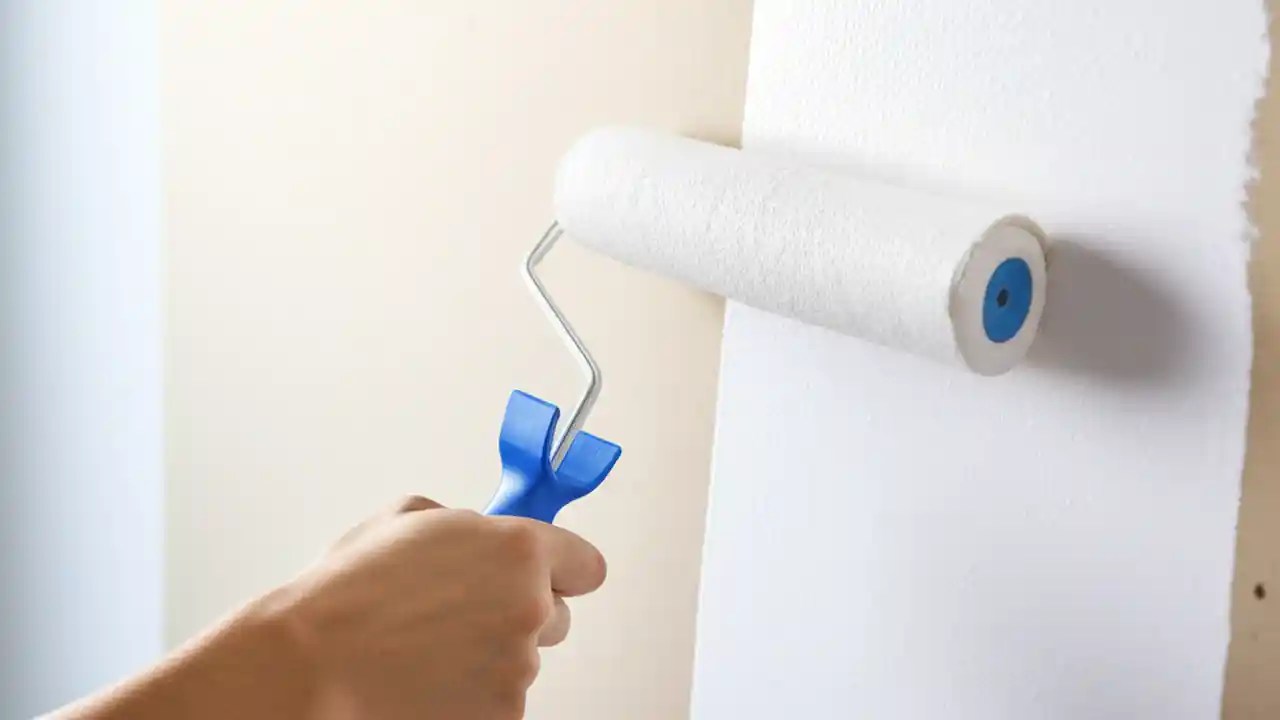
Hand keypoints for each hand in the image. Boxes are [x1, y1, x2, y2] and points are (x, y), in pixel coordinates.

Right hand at [277, 496, 606, 719]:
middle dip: (520, 611)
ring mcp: (517, 667)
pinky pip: (498, 697)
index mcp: (517, 550)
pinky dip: (471, 691)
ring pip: (521, 659)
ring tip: (424, 645)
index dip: (564, 568)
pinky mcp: (502, 714)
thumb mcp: (404, 520)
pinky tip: (425, 676)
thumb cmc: (347, 596)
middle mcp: (529, 607)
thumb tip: (477, 532)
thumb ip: (462, 523)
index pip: (585, 564)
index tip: (553, 572)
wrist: (313, 667)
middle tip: (464, 611)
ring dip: (488, 653)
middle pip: (556, 615)